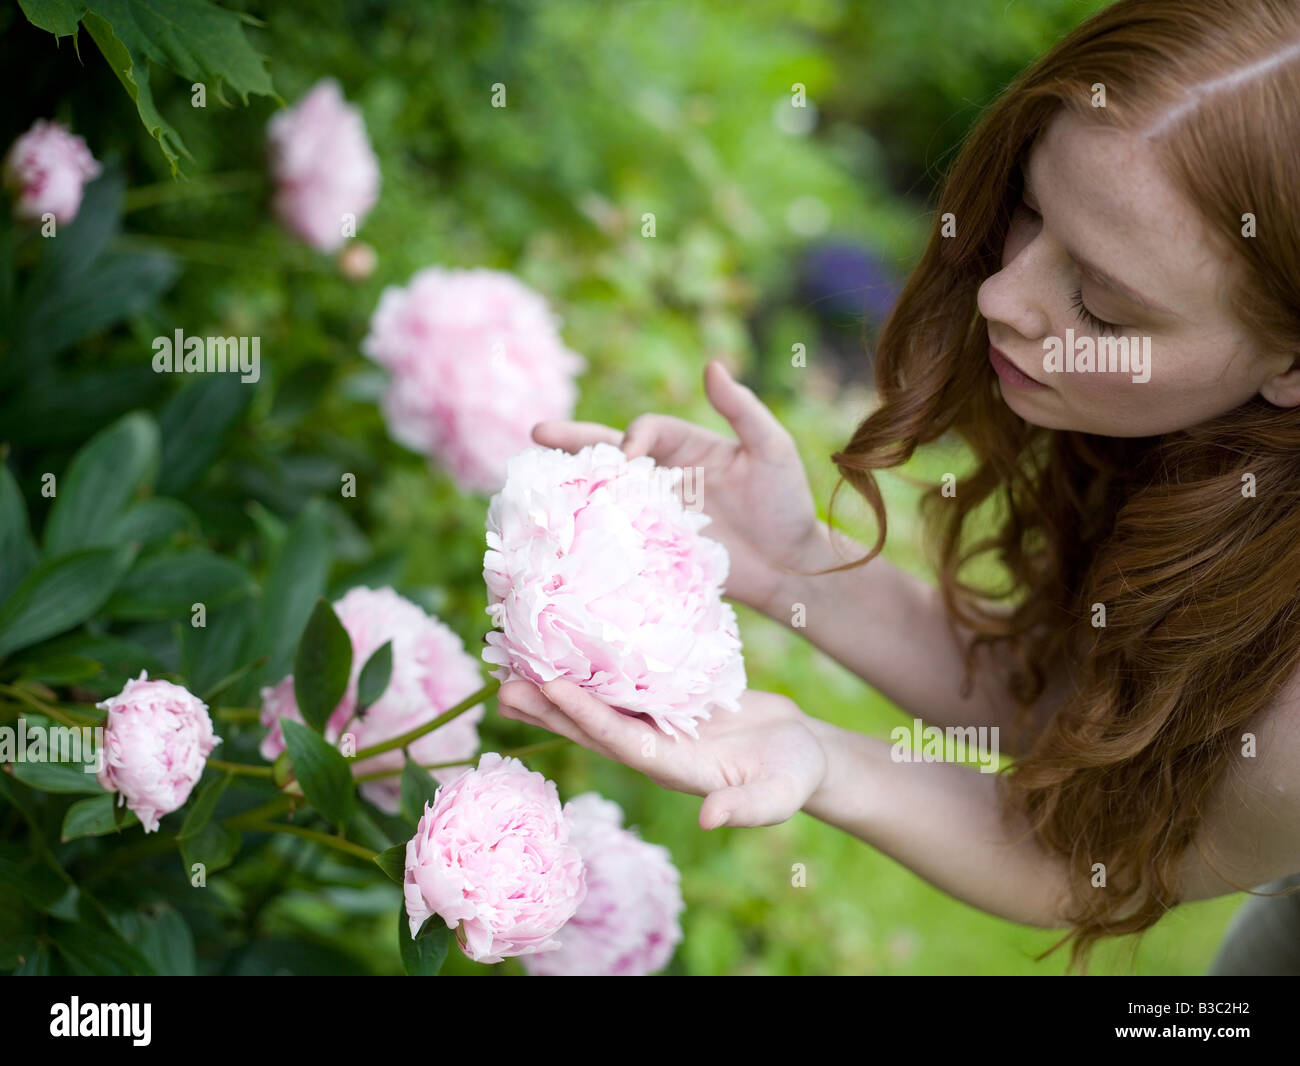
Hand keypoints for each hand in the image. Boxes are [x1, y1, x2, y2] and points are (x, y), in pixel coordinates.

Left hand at [497, 679, 827, 829]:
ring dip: (558, 692)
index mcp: (675, 768)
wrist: (802, 754)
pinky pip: (625, 686)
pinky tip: (568, 652)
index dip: (584, 714)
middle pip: (592, 727)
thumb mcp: (778, 795)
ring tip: (513, 671)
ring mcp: (659, 725)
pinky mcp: (670, 704)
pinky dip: (595, 672)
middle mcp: (655, 748)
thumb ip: (746, 809)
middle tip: (502, 684)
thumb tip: (709, 820)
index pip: (620, 739)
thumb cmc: (794, 777)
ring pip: (599, 707)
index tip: (548, 686)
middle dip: (549, 707)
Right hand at [531, 359, 820, 616]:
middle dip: (572, 442)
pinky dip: (588, 531)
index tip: (629, 462)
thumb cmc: (786, 504)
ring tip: (532, 481)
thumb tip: (710, 364)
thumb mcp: (771, 449)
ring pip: (604, 492)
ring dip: (570, 484)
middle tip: (536, 433)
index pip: (644, 431)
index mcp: (685, 447)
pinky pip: (614, 537)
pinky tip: (560, 532)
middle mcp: (663, 476)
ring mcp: (653, 514)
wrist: (792, 569)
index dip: (633, 440)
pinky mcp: (651, 550)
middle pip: (608, 453)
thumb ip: (741, 409)